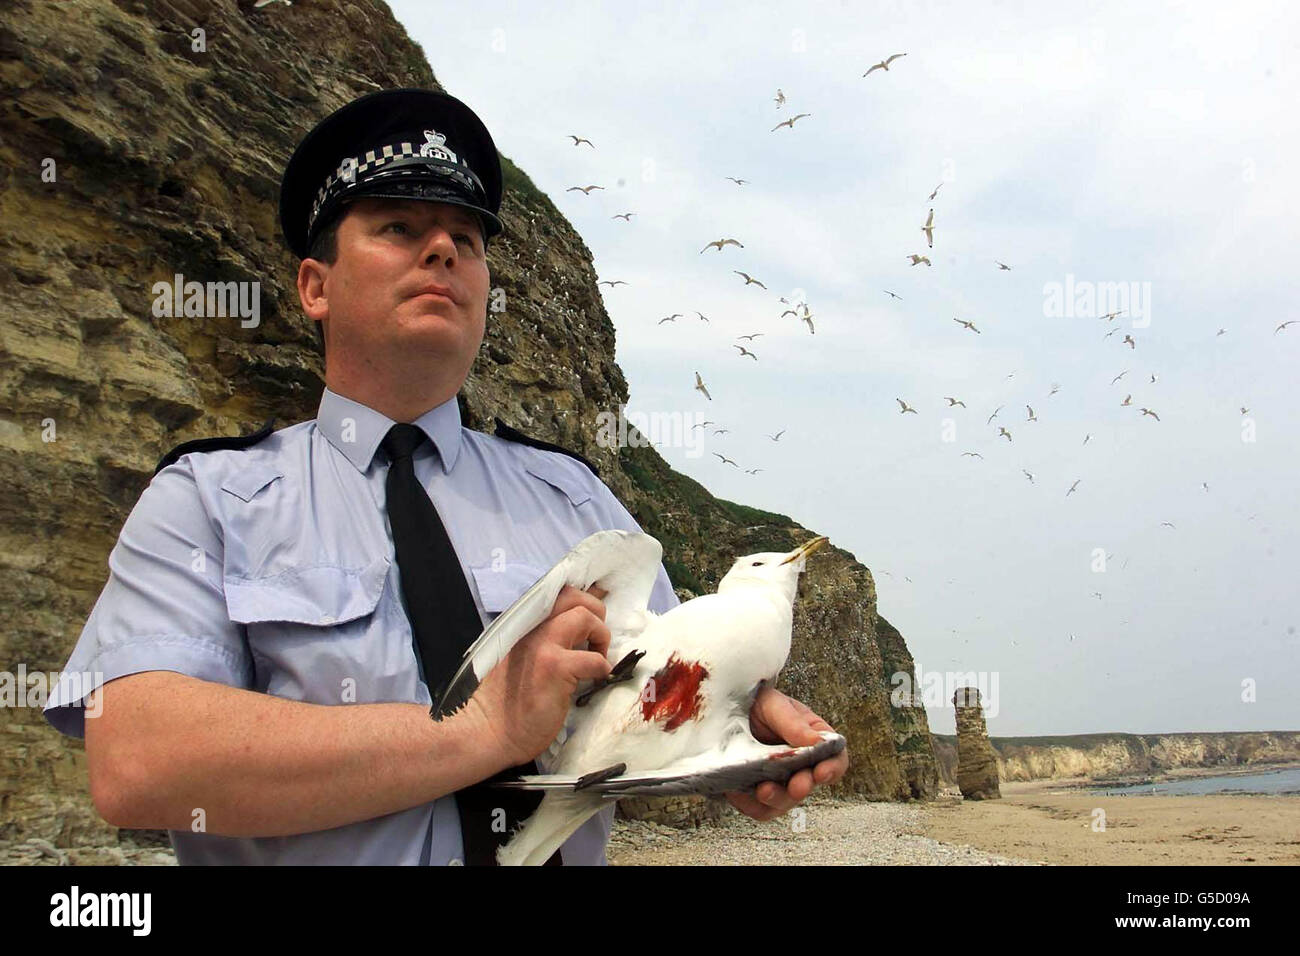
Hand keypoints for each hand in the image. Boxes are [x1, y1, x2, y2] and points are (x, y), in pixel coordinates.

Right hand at [462, 584, 610, 768]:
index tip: (595, 613)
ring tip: (598, 657)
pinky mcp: (555, 668)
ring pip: (585, 617)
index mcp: (522, 625)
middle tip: (597, 637)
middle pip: (573, 596)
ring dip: (601, 636)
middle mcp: (530, 628)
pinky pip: (594, 658)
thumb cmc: (505, 702)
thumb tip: (579, 629)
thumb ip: (543, 640)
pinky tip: (596, 680)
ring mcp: (542, 645)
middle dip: (596, 610)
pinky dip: (603, 667)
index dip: (582, 598)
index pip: (556, 594)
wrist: (487, 732)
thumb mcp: (521, 659)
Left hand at [724, 686, 848, 820]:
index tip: (822, 772)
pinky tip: (740, 791)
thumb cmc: (755, 703)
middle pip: (809, 785)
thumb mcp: (774, 705)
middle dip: (802, 787)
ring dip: (777, 799)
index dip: (833, 768)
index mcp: (813, 741)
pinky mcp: (755, 793)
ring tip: (764, 790)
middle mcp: (799, 765)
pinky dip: (750, 804)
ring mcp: (778, 781)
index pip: (835, 759)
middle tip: (796, 786)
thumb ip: (793, 723)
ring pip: (784, 802)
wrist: (723, 710)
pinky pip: (758, 809)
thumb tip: (816, 742)